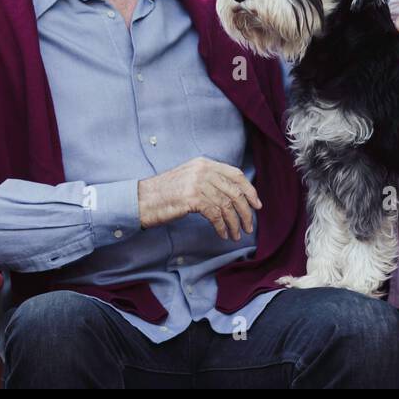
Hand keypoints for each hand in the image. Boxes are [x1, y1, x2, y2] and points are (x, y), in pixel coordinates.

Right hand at [137, 157, 261, 238]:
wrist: (142, 200)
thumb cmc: (165, 193)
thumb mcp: (190, 178)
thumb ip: (209, 180)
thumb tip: (234, 195)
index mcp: (204, 163)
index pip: (236, 174)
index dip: (249, 190)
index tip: (257, 205)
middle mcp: (203, 170)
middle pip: (235, 191)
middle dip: (246, 211)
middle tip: (249, 226)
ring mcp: (197, 183)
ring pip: (227, 205)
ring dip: (235, 223)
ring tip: (237, 234)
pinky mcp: (192, 198)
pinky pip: (216, 215)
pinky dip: (222, 227)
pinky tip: (223, 234)